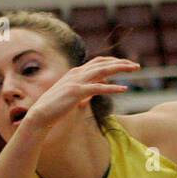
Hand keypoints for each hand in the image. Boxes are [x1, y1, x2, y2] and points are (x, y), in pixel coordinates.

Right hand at [21, 56, 137, 132]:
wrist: (40, 115)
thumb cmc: (55, 108)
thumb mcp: (72, 97)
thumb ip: (85, 91)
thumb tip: (96, 90)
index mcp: (75, 73)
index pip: (98, 62)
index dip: (113, 61)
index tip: (126, 65)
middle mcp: (76, 73)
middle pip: (103, 63)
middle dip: (121, 63)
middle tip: (136, 66)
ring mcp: (76, 82)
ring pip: (102, 70)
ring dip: (120, 69)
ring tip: (134, 70)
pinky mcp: (76, 93)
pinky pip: (98, 88)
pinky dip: (112, 87)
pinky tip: (124, 89)